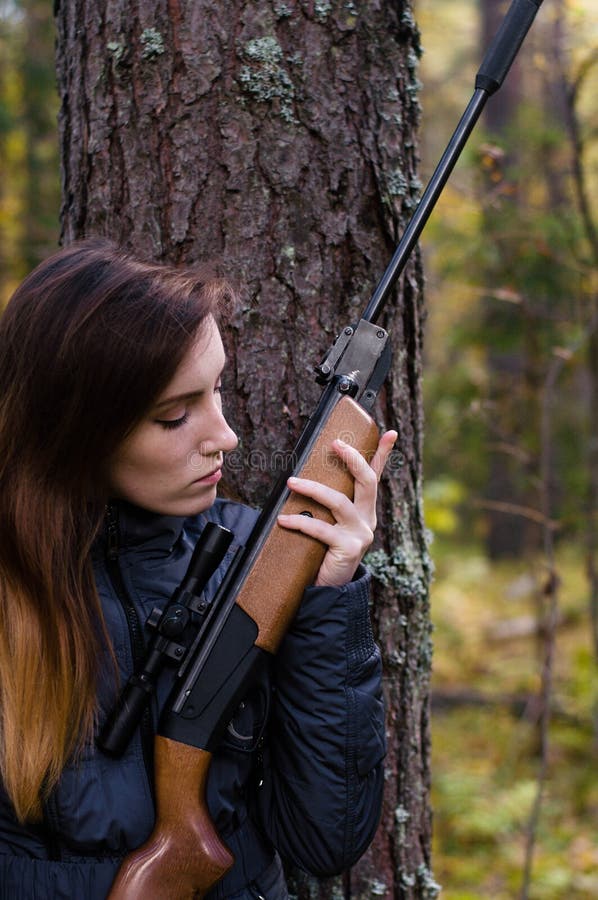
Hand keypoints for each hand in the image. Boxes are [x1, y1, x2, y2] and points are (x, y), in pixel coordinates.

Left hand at [277, 430, 397, 587]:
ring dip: (313, 489)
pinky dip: (300, 523)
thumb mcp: (327, 524)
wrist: (328, 590)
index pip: (375, 476)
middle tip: (335, 443)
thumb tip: (299, 480)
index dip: (384, 453)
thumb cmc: (323, 552)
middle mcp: (367, 519)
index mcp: (365, 510)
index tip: (390, 432)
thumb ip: (323, 506)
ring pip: (339, 502)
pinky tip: (284, 520)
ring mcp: (360, 534)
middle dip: (353, 458)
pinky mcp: (348, 549)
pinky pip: (321, 529)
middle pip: (367, 481)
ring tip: (291, 482)